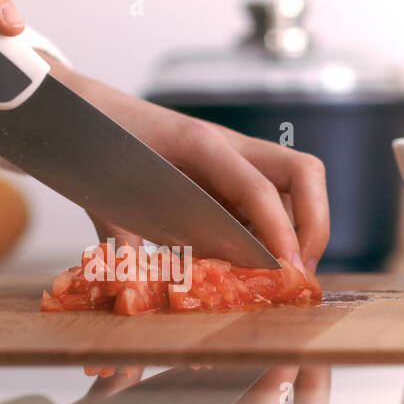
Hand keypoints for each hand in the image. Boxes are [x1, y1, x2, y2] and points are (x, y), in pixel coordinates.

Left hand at [53, 67, 329, 271]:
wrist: (88, 114)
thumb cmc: (98, 149)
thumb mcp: (106, 197)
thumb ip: (123, 242)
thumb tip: (136, 288)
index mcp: (199, 145)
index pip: (259, 188)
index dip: (281, 232)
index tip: (286, 270)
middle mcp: (227, 146)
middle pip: (303, 172)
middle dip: (315, 224)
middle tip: (297, 271)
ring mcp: (233, 157)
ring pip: (293, 187)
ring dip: (299, 229)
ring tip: (279, 274)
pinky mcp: (230, 171)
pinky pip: (269, 198)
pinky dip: (273, 231)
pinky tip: (251, 262)